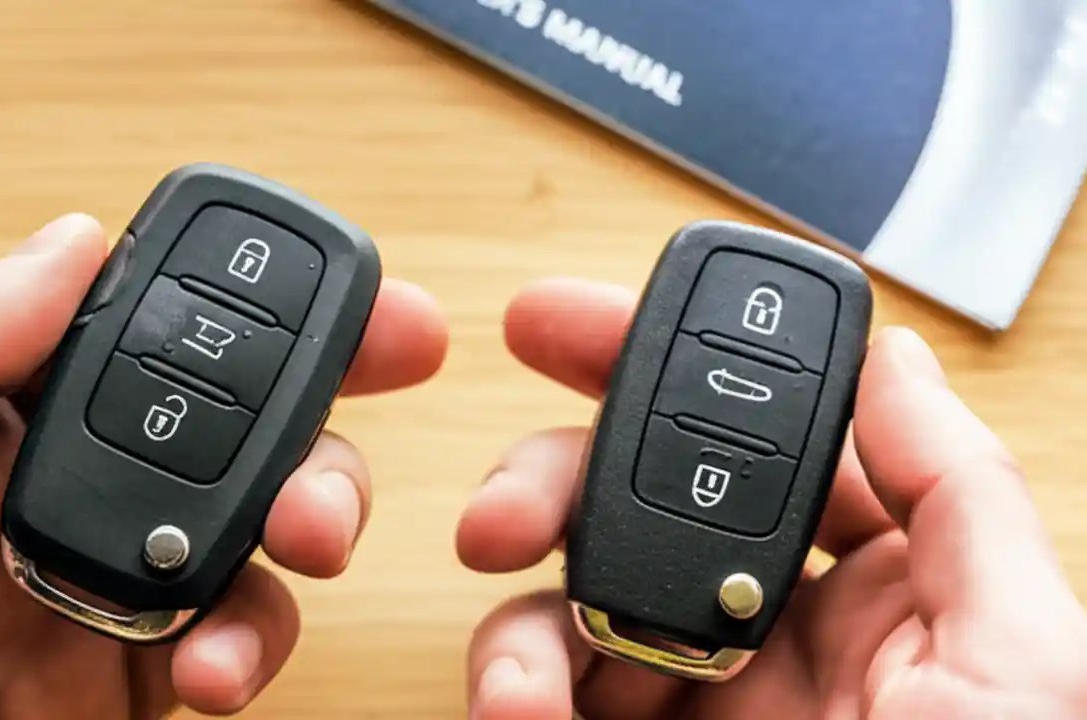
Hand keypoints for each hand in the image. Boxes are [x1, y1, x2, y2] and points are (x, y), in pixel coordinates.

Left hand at [0, 214, 446, 718]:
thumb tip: (73, 245)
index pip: (137, 339)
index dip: (244, 308)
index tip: (338, 292)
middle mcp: (52, 502)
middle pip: (225, 427)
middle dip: (312, 402)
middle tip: (392, 378)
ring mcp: (99, 596)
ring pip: (252, 532)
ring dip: (307, 519)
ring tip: (306, 536)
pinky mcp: (123, 687)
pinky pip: (227, 644)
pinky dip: (251, 646)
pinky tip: (215, 663)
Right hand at [458, 278, 1086, 719]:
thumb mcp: (1028, 662)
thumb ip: (956, 498)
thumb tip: (893, 361)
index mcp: (877, 586)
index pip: (757, 442)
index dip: (664, 370)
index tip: (579, 327)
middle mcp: (770, 629)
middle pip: (635, 504)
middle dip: (557, 479)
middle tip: (508, 503)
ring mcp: (690, 700)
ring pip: (567, 600)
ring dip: (523, 613)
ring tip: (527, 673)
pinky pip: (542, 696)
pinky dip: (512, 691)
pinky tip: (523, 714)